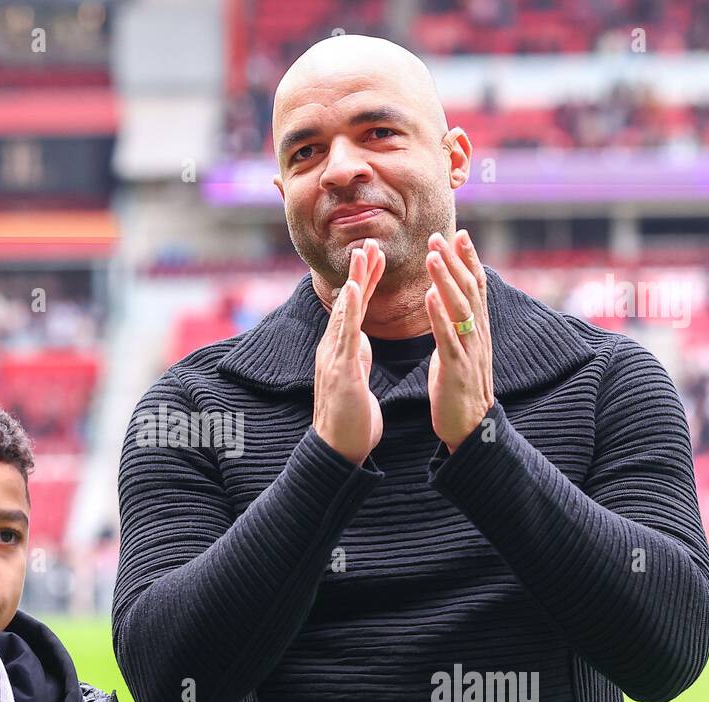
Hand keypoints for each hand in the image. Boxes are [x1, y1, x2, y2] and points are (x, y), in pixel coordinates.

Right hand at [313, 239, 385, 465]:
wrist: (338, 452)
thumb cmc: (351, 422)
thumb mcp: (356, 381)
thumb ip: (356, 359)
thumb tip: (359, 343)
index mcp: (343, 351)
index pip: (355, 310)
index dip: (364, 282)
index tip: (374, 257)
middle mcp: (334, 349)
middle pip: (349, 304)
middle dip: (359, 272)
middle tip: (368, 242)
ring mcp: (335, 358)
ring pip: (345, 313)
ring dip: (354, 281)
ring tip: (362, 254)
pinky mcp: (340, 371)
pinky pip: (345, 335)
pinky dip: (348, 310)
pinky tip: (353, 290)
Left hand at [425, 229, 494, 453]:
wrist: (470, 427)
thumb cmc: (459, 389)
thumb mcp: (459, 350)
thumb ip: (456, 326)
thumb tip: (447, 302)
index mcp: (476, 330)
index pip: (475, 286)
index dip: (468, 260)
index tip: (458, 234)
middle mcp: (477, 335)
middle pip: (468, 290)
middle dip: (454, 260)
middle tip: (439, 235)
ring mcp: (469, 350)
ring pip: (459, 308)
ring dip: (445, 280)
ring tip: (433, 256)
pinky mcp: (456, 368)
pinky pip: (448, 338)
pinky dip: (439, 316)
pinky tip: (429, 297)